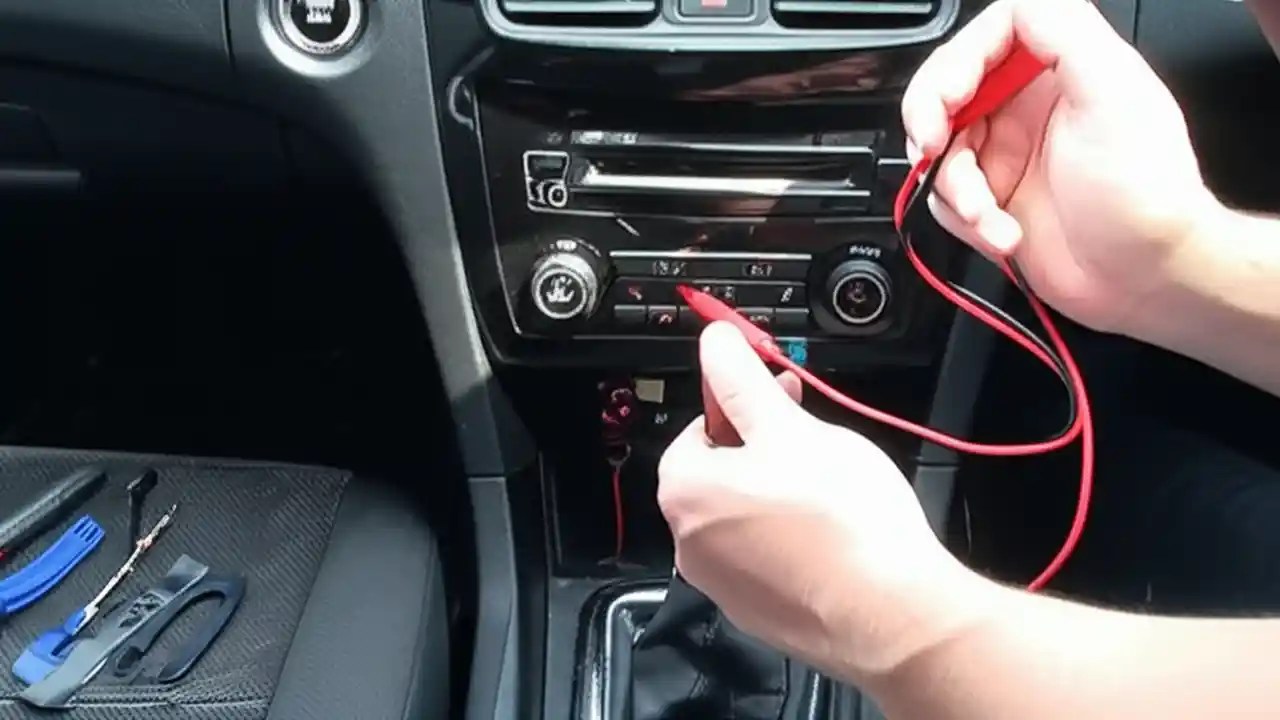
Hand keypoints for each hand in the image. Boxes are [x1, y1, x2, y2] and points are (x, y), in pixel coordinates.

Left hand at [658, 323, 990, 685]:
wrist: (891, 612)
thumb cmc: (842, 520)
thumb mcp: (790, 426)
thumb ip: (743, 380)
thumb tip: (716, 343)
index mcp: (686, 490)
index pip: (696, 429)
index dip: (741, 408)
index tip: (777, 401)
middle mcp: (690, 543)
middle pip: (718, 476)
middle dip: (761, 453)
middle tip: (809, 445)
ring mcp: (723, 585)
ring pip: (744, 520)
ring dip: (777, 498)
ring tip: (828, 493)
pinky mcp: (758, 613)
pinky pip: (767, 561)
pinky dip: (791, 544)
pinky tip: (831, 536)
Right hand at [902, 0, 1218, 335]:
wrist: (1142, 278)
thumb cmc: (1146, 194)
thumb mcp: (1112, 91)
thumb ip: (1064, 31)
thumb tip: (1021, 4)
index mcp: (1056, 70)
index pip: (985, 38)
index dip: (954, 65)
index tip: (948, 101)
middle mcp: (1025, 108)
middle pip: (945, 91)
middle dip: (930, 124)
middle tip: (931, 149)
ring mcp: (1005, 156)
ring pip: (935, 151)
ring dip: (954, 188)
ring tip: (987, 213)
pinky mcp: (991, 202)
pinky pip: (943, 200)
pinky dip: (965, 221)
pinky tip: (1003, 233)